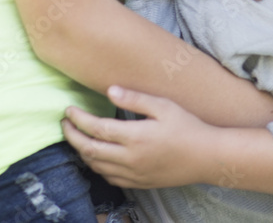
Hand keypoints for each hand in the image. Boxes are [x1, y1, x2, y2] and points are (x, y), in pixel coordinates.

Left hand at [63, 87, 215, 189]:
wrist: (206, 157)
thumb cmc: (188, 127)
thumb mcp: (164, 106)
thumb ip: (135, 99)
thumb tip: (109, 90)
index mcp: (135, 136)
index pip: (95, 128)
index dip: (78, 119)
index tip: (69, 109)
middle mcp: (130, 158)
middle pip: (89, 149)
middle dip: (72, 136)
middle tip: (65, 123)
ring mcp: (133, 174)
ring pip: (95, 166)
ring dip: (82, 151)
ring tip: (77, 137)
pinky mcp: (138, 183)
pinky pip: (109, 178)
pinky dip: (96, 167)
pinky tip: (96, 157)